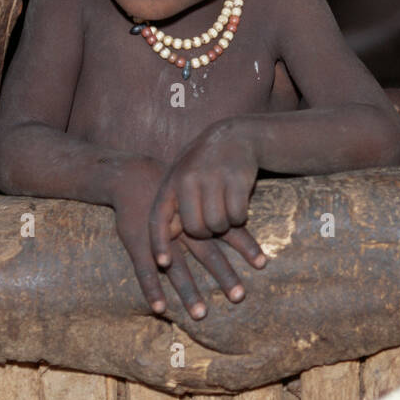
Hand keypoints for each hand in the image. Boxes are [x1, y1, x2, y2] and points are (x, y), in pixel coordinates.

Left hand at [147, 122, 267, 315]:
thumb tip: (170, 236)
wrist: (233, 135)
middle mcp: (189, 179)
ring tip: (226, 212)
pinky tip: (239, 204)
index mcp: (171, 181)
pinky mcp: (238, 179)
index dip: (159, 242)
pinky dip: (241, 217)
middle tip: (213, 225)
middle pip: (195, 228)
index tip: (163, 263)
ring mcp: (214, 178)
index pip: (159, 218)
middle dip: (207, 233)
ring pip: (218, 224)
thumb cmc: (203, 164)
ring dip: (226, 225)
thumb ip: (174, 204)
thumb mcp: (182, 178)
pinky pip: (238, 215)